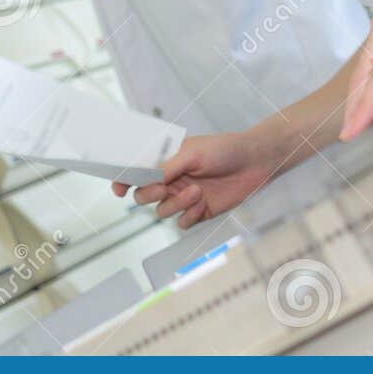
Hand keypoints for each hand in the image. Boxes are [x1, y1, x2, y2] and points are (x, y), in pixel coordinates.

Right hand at [110, 128, 290, 228]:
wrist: (254, 163)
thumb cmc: (224, 150)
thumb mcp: (192, 153)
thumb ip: (167, 167)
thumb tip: (146, 178)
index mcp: (165, 161)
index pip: (136, 172)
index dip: (123, 180)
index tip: (118, 188)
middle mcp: (170, 180)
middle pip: (143, 196)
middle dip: (149, 195)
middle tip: (164, 188)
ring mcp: (182, 197)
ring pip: (162, 211)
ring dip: (176, 204)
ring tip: (197, 192)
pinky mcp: (197, 212)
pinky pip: (181, 223)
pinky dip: (190, 216)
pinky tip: (204, 203)